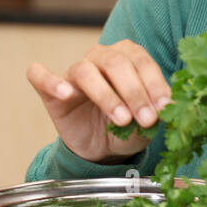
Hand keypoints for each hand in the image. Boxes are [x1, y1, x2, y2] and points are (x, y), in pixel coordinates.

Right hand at [27, 40, 171, 162]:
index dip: (154, 84)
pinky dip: (51, 80)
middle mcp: (101, 58)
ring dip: (106, 95)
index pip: (142, 62)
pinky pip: (40, 76)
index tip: (164, 108)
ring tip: (121, 119)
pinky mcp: (49, 89)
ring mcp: (74, 72)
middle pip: (116, 63)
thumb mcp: (144, 127)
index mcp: (128, 58)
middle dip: (135, 92)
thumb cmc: (124, 129)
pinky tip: (66, 93)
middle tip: (146, 119)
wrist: (99, 149)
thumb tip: (166, 111)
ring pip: (86, 71)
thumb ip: (153, 117)